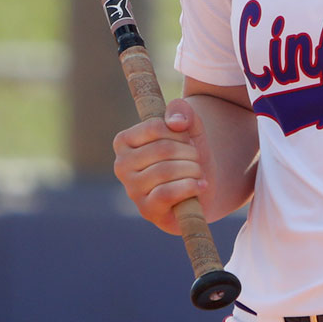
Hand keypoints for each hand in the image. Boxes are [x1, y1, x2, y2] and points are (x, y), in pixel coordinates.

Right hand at [112, 99, 206, 236]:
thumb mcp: (189, 128)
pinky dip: (190, 187)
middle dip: (190, 153)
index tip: (187, 141)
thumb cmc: (187, 156)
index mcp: (124, 141)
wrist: (199, 189)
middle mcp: (121, 165)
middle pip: (163, 149)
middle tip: (197, 160)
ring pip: (166, 171)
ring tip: (199, 173)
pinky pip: (166, 193)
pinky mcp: (146, 209)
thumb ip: (183, 112)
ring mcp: (132, 189)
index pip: (154, 127)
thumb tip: (175, 123)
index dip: (180, 133)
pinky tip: (200, 186)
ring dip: (193, 170)